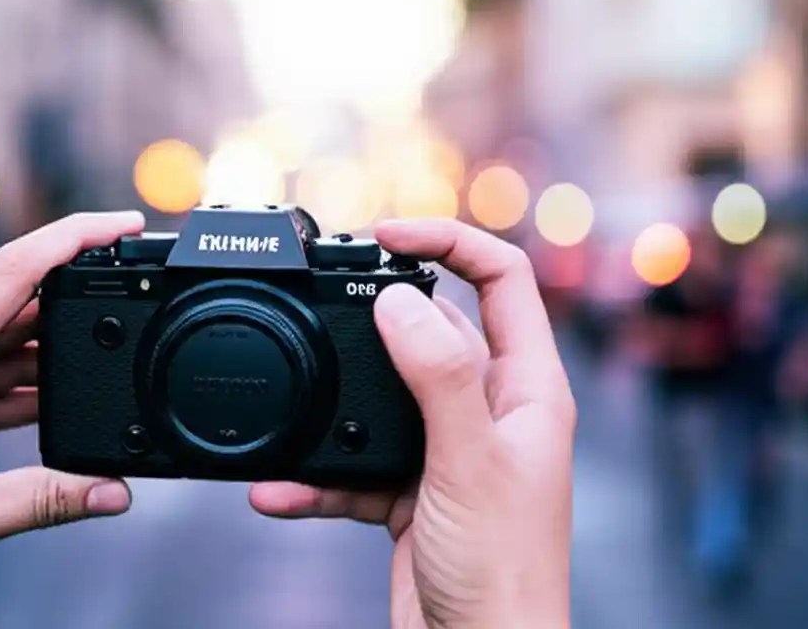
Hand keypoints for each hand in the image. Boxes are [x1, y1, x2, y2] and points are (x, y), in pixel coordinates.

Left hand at [0, 211, 145, 615]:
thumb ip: (44, 500)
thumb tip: (112, 492)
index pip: (10, 274)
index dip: (73, 239)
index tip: (122, 224)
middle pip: (5, 306)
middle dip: (69, 308)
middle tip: (128, 318)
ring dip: (36, 357)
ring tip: (94, 376)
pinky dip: (2, 385)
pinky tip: (43, 401)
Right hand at [250, 219, 575, 627]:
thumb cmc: (504, 575)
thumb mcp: (467, 462)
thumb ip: (438, 376)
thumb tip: (399, 298)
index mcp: (528, 390)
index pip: (501, 278)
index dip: (448, 240)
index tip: (387, 232)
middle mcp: (492, 412)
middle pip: (433, 329)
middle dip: (374, 317)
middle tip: (323, 304)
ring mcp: (449, 451)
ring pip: (383, 396)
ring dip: (334, 402)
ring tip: (293, 396)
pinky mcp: (410, 493)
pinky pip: (354, 463)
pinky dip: (316, 473)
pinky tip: (279, 487)